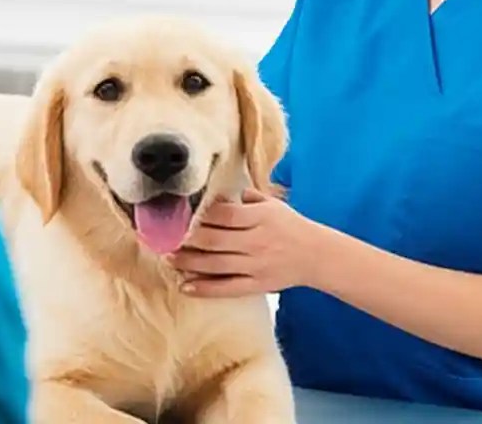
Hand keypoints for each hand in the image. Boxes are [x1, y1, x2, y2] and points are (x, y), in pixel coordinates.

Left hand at [166, 187, 320, 297]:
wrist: (317, 255)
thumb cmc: (289, 225)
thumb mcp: (273, 204)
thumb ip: (246, 197)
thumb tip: (219, 193)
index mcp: (260, 218)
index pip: (224, 215)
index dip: (200, 215)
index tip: (179, 214)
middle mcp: (256, 241)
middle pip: (214, 239)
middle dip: (186, 238)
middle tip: (164, 237)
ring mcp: (255, 265)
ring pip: (215, 264)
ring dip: (189, 262)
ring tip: (168, 258)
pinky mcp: (257, 285)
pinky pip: (227, 288)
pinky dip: (205, 289)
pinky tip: (185, 286)